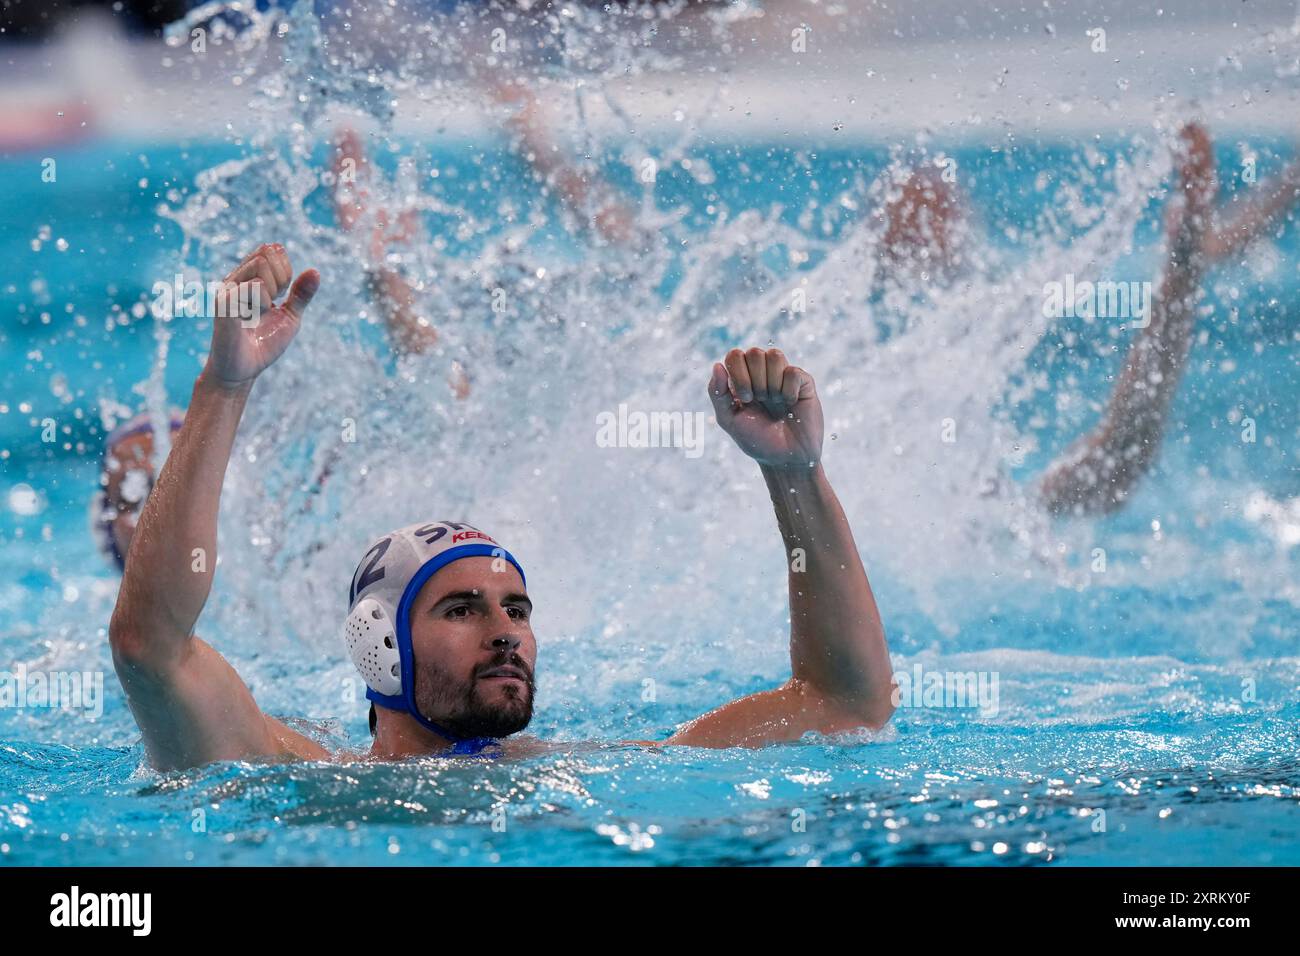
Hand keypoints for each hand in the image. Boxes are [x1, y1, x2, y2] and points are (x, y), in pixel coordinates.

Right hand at [207, 244, 318, 388]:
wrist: (245, 369)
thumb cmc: (264, 342)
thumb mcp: (290, 316)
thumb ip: (301, 294)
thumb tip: (316, 271)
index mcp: (249, 278)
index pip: (271, 249)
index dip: (285, 269)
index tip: (280, 294)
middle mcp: (235, 278)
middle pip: (266, 253)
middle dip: (281, 279)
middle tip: (271, 304)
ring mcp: (227, 288)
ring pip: (261, 266)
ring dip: (271, 293)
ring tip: (258, 313)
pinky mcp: (223, 301)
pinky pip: (253, 286)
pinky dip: (261, 305)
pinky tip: (249, 319)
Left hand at [708, 348, 823, 469]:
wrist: (785, 460)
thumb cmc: (756, 440)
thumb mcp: (729, 420)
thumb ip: (718, 393)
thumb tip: (717, 365)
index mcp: (741, 379)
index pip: (734, 355)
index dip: (738, 373)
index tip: (745, 398)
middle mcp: (762, 373)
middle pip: (754, 352)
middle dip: (755, 380)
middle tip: (760, 401)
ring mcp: (783, 375)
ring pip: (774, 355)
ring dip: (771, 384)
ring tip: (775, 402)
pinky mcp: (804, 382)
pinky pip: (793, 371)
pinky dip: (788, 391)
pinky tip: (791, 404)